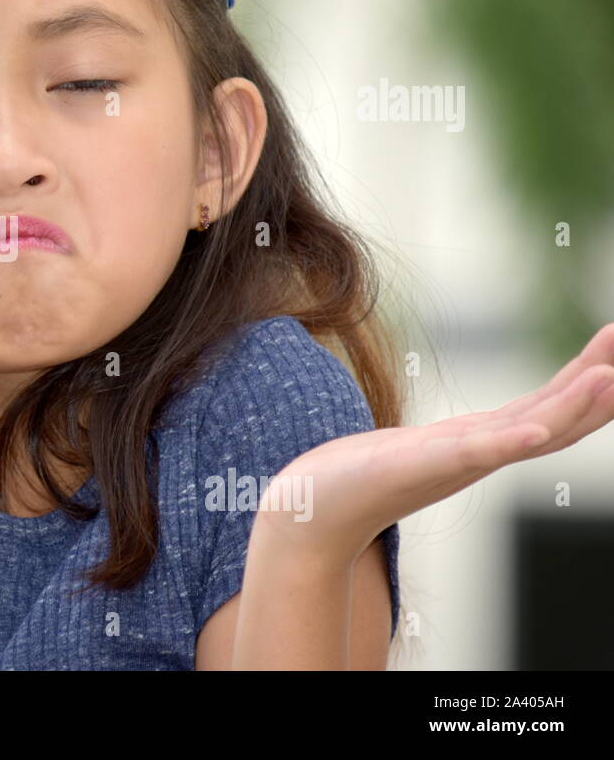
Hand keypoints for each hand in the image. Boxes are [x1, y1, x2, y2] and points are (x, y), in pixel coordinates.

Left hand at [255, 322, 613, 562]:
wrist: (309, 516)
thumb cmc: (355, 480)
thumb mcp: (419, 449)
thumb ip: (449, 443)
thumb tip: (466, 431)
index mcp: (476, 445)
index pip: (547, 409)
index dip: (587, 383)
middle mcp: (474, 456)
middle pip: (555, 420)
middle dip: (598, 386)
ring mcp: (451, 465)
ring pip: (524, 435)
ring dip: (570, 408)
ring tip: (610, 377)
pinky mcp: (418, 469)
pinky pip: (472, 455)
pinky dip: (508, 443)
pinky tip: (538, 428)